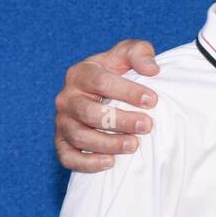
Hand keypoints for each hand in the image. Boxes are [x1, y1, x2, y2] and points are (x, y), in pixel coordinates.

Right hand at [54, 40, 159, 172]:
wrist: (103, 92)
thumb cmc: (118, 71)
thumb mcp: (129, 53)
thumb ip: (140, 53)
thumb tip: (151, 70)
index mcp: (80, 73)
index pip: (101, 82)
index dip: (127, 92)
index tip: (153, 100)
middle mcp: (66, 98)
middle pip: (89, 112)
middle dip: (120, 121)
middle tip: (147, 125)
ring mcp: (62, 122)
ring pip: (79, 136)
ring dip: (108, 143)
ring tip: (134, 145)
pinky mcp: (62, 142)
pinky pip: (67, 157)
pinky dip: (87, 163)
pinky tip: (111, 162)